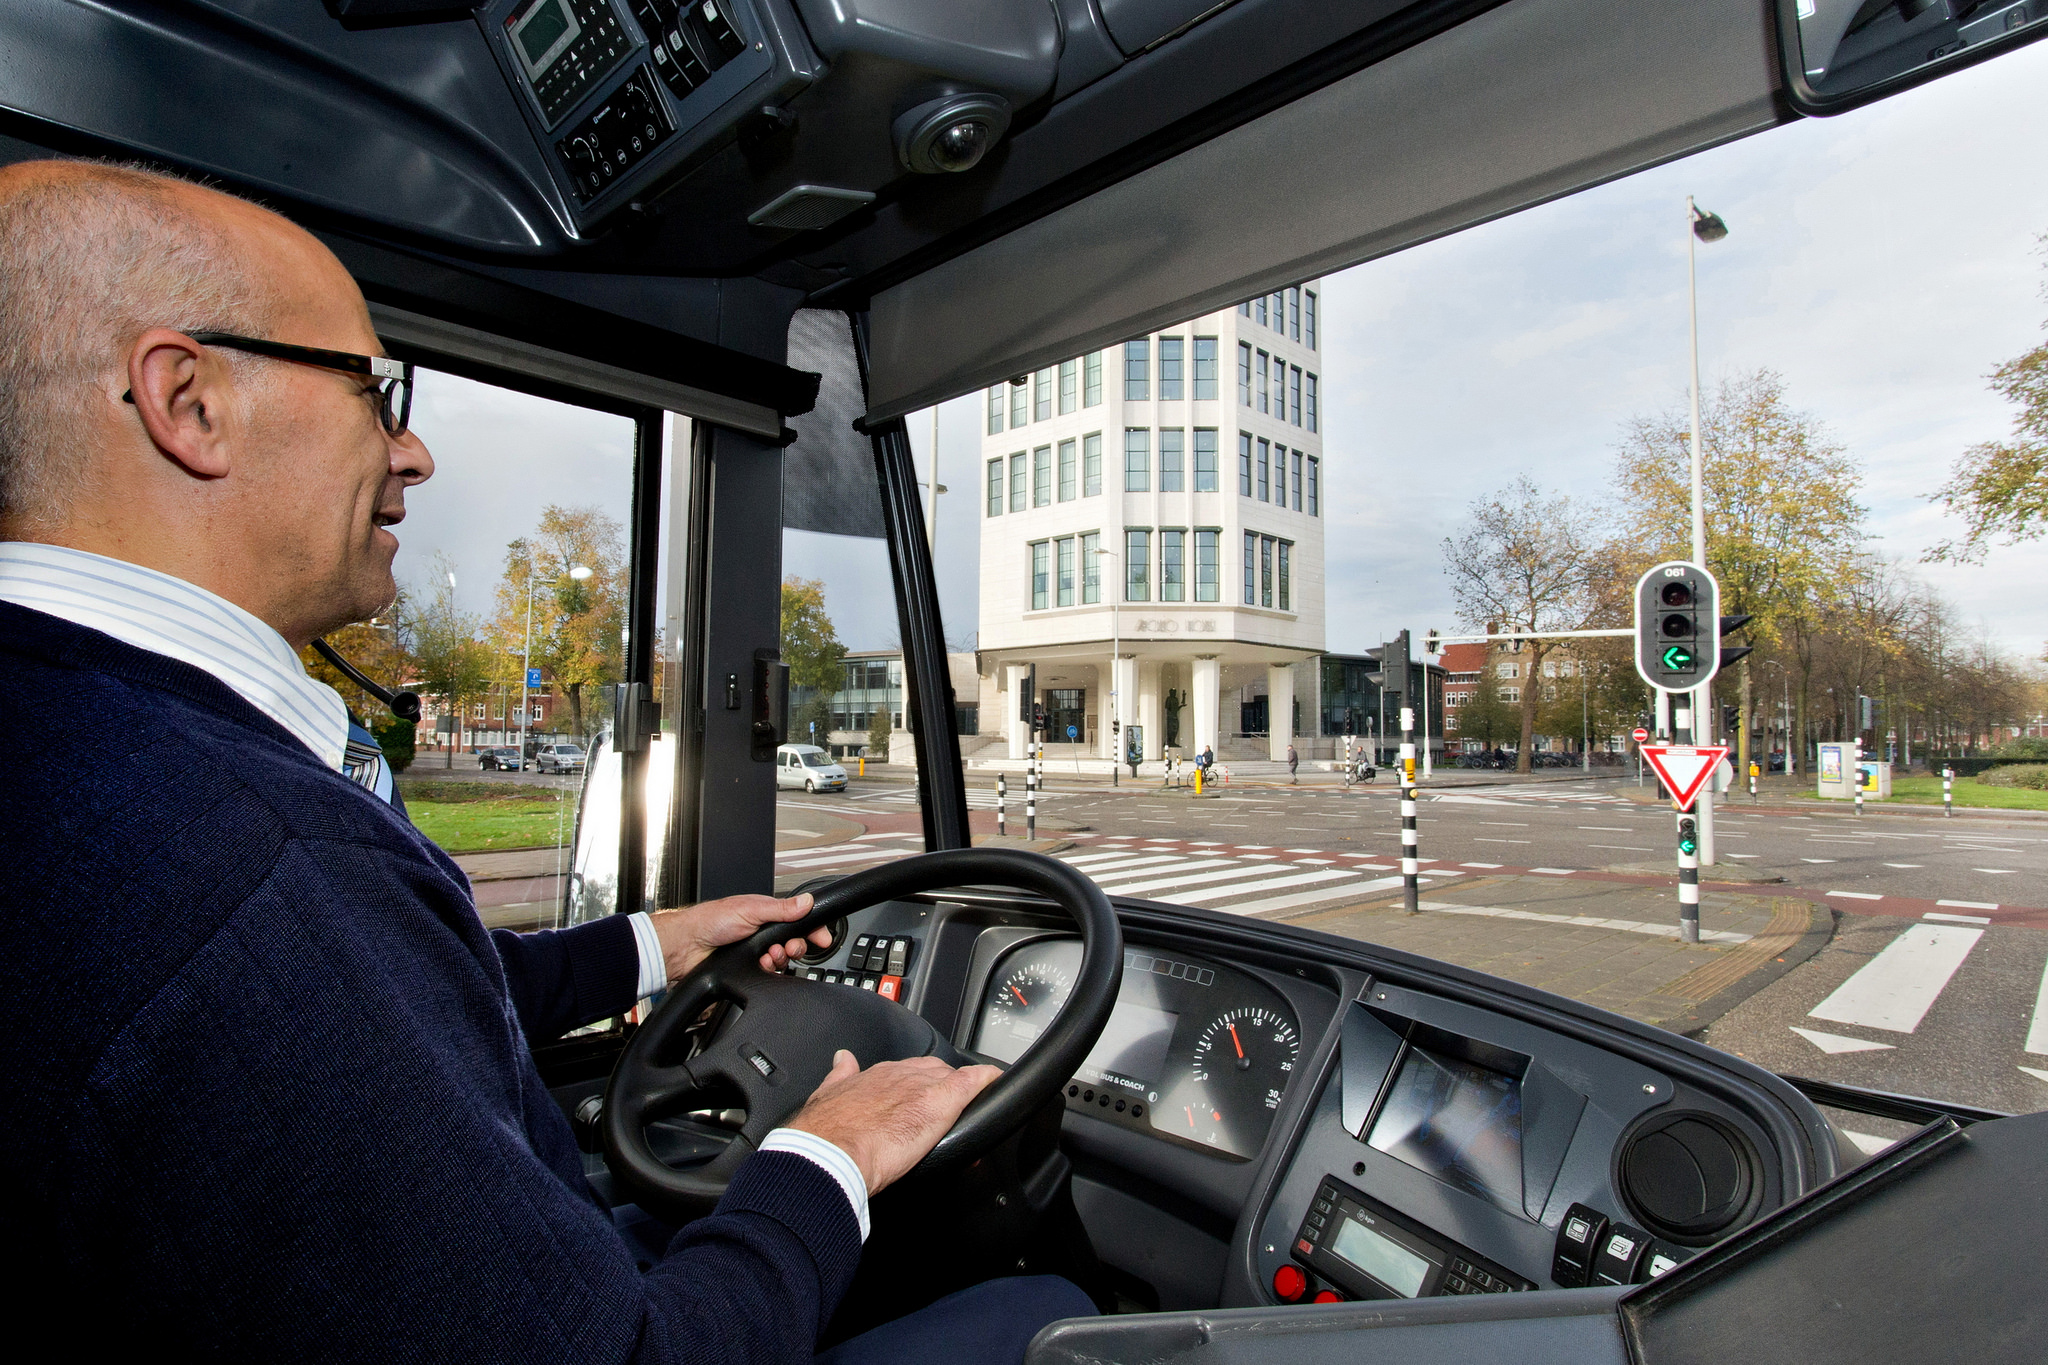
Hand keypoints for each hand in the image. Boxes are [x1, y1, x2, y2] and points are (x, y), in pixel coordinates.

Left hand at [646, 892, 831, 980]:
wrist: (687, 947)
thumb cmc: (711, 921)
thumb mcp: (750, 909)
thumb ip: (781, 908)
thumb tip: (806, 901)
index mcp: (765, 913)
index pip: (797, 920)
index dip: (812, 930)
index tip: (822, 938)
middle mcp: (762, 932)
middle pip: (793, 942)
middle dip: (795, 947)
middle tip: (789, 947)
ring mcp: (756, 951)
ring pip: (782, 959)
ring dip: (779, 958)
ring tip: (768, 955)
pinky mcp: (749, 968)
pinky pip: (769, 973)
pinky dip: (769, 970)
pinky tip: (761, 965)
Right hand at [787, 1050, 1001, 1194]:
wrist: (832, 1150)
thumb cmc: (826, 1132)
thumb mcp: (827, 1094)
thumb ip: (839, 1075)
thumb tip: (842, 1058)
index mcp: (876, 1075)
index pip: (906, 1073)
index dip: (915, 1087)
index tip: (917, 1102)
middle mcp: (901, 1075)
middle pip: (932, 1073)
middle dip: (940, 1089)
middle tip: (943, 1115)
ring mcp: (924, 1086)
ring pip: (952, 1079)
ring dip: (962, 1092)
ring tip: (969, 1111)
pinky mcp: (943, 1101)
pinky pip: (973, 1084)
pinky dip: (986, 1081)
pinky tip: (994, 1083)